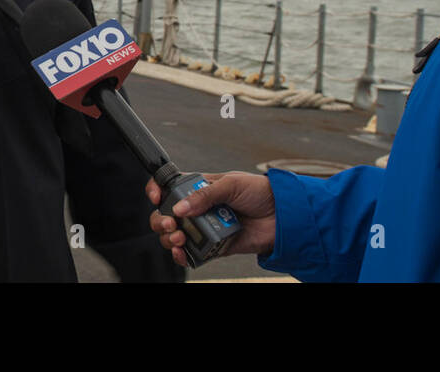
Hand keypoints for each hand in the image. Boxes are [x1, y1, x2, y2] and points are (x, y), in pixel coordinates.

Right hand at [146, 172, 276, 266]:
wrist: (282, 216)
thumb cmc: (260, 192)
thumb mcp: (232, 184)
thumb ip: (205, 195)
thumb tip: (180, 207)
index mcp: (200, 187)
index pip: (170, 187)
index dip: (157, 190)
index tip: (156, 196)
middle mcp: (199, 208)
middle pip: (166, 215)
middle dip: (160, 220)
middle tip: (169, 223)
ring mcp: (204, 228)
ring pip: (174, 235)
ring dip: (169, 238)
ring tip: (179, 237)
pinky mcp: (213, 246)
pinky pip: (191, 253)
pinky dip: (182, 255)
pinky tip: (182, 252)